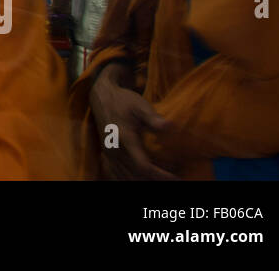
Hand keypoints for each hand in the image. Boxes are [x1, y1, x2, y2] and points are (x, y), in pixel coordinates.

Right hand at [89, 63, 176, 180]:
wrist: (102, 97)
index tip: (176, 178)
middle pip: (136, 176)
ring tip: (160, 179)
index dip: (160, 176)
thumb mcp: (140, 105)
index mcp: (124, 138)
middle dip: (154, 181)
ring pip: (126, 177)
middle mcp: (115, 149)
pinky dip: (130, 179)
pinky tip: (142, 179)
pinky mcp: (107, 155)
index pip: (143, 166)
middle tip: (172, 179)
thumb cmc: (124, 101)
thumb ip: (153, 118)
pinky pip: (116, 174)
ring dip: (143, 181)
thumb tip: (169, 125)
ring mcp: (109, 154)